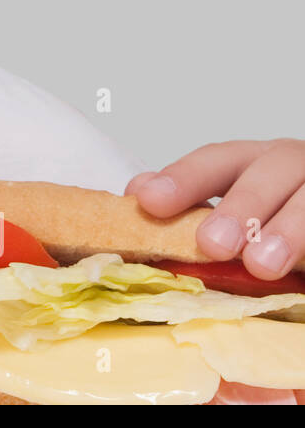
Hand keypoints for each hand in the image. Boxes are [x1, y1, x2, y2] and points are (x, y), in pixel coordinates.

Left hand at [125, 139, 304, 279]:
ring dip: (286, 230)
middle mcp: (290, 166)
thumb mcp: (235, 208)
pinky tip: (303, 266)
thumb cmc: (277, 217)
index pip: (216, 161)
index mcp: (253, 162)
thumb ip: (193, 202)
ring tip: (261, 265)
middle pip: (268, 173)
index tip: (149, 201)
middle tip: (212, 244)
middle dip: (239, 207)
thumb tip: (139, 193)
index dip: (183, 178)